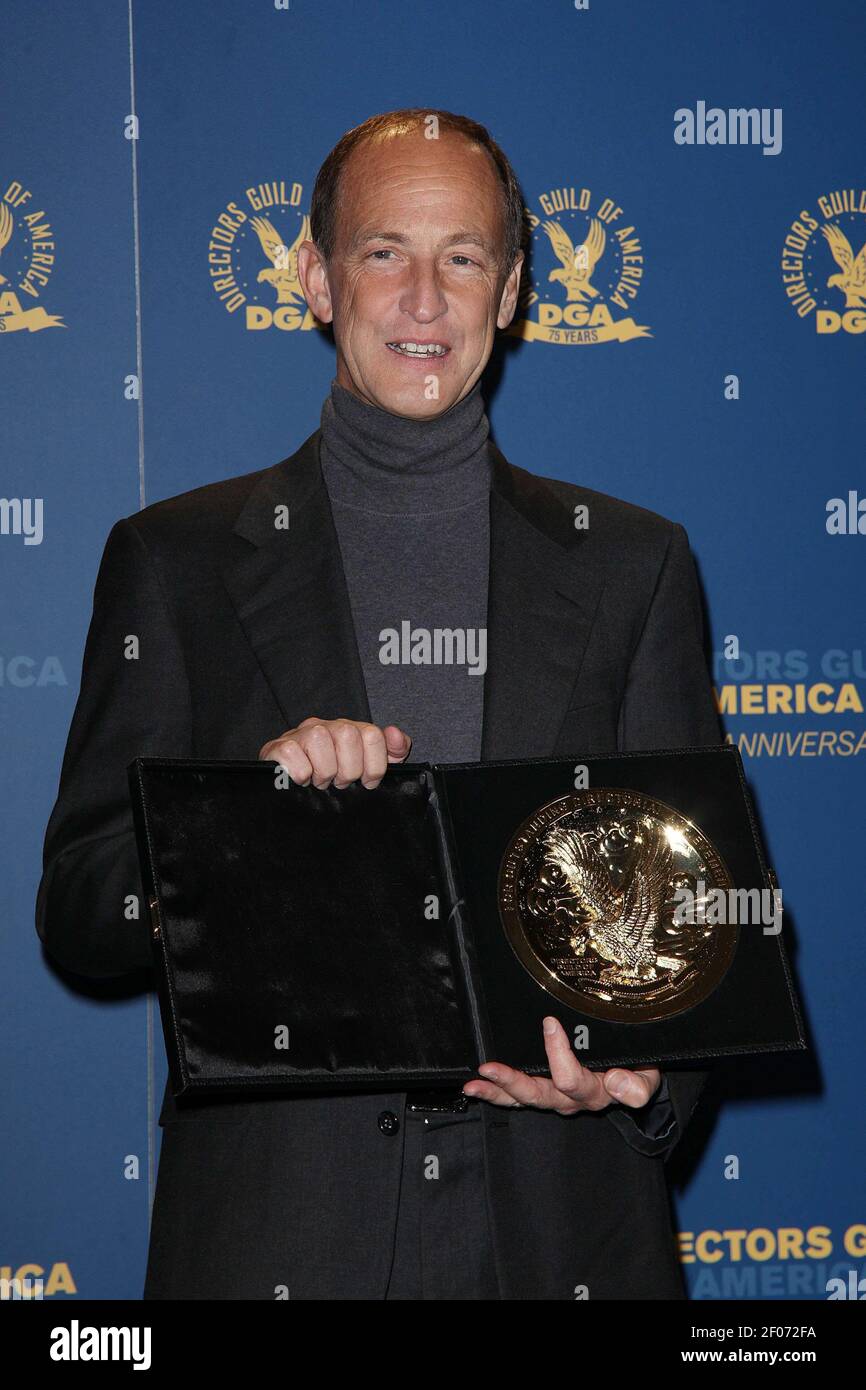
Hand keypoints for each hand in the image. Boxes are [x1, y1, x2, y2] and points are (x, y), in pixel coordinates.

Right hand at [258, 717, 411, 788]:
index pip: (372, 734)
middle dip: (349, 770)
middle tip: (340, 783)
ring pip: (320, 740)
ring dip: (324, 772)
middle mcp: (324, 725)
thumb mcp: (369, 768)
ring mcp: (299, 734)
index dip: (375, 765)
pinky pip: (292, 754)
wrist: (290, 791)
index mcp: (349, 729)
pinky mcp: (276, 747)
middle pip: (348, 734)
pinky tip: (302, 781)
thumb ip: (392, 752)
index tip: (367, 782)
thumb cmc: (333, 780)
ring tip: (321, 782)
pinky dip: (300, 774)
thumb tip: (395, 734)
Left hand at [463, 1016, 661, 1115]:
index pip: (572, 1080)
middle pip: (538, 1095)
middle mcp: (572, 1098)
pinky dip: (495, 1092)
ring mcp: (555, 1096)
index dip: (559, 1056)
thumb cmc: (639, 1069)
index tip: (551, 1024)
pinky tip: (476, 1086)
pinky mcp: (544, 1091)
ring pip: (523, 1097)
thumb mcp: (648, 1077)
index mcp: (596, 1092)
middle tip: (490, 1067)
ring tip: (475, 1081)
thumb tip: (617, 1083)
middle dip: (512, 1082)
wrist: (638, 1079)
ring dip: (497, 1089)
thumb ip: (638, 1086)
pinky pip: (517, 1097)